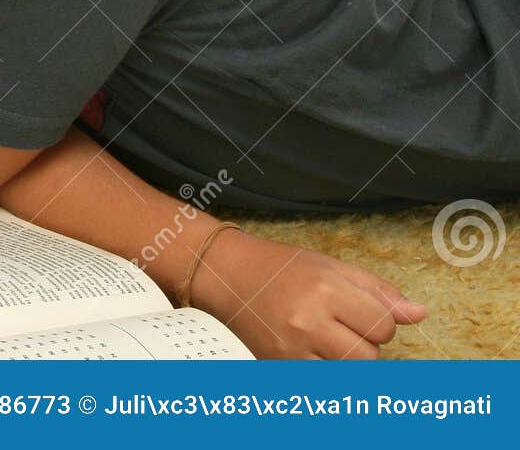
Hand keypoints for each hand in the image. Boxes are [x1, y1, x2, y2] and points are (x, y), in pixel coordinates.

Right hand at [189, 227, 427, 358]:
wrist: (227, 274)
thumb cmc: (281, 267)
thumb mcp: (331, 266)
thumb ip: (378, 292)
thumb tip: (420, 314)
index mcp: (326, 289)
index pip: (384, 326)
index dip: (377, 319)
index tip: (358, 310)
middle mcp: (308, 320)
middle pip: (370, 357)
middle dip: (363, 343)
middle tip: (340, 325)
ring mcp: (291, 348)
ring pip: (348, 374)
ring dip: (345, 360)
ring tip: (325, 337)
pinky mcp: (278, 366)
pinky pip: (322, 380)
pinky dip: (324, 369)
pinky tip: (311, 349)